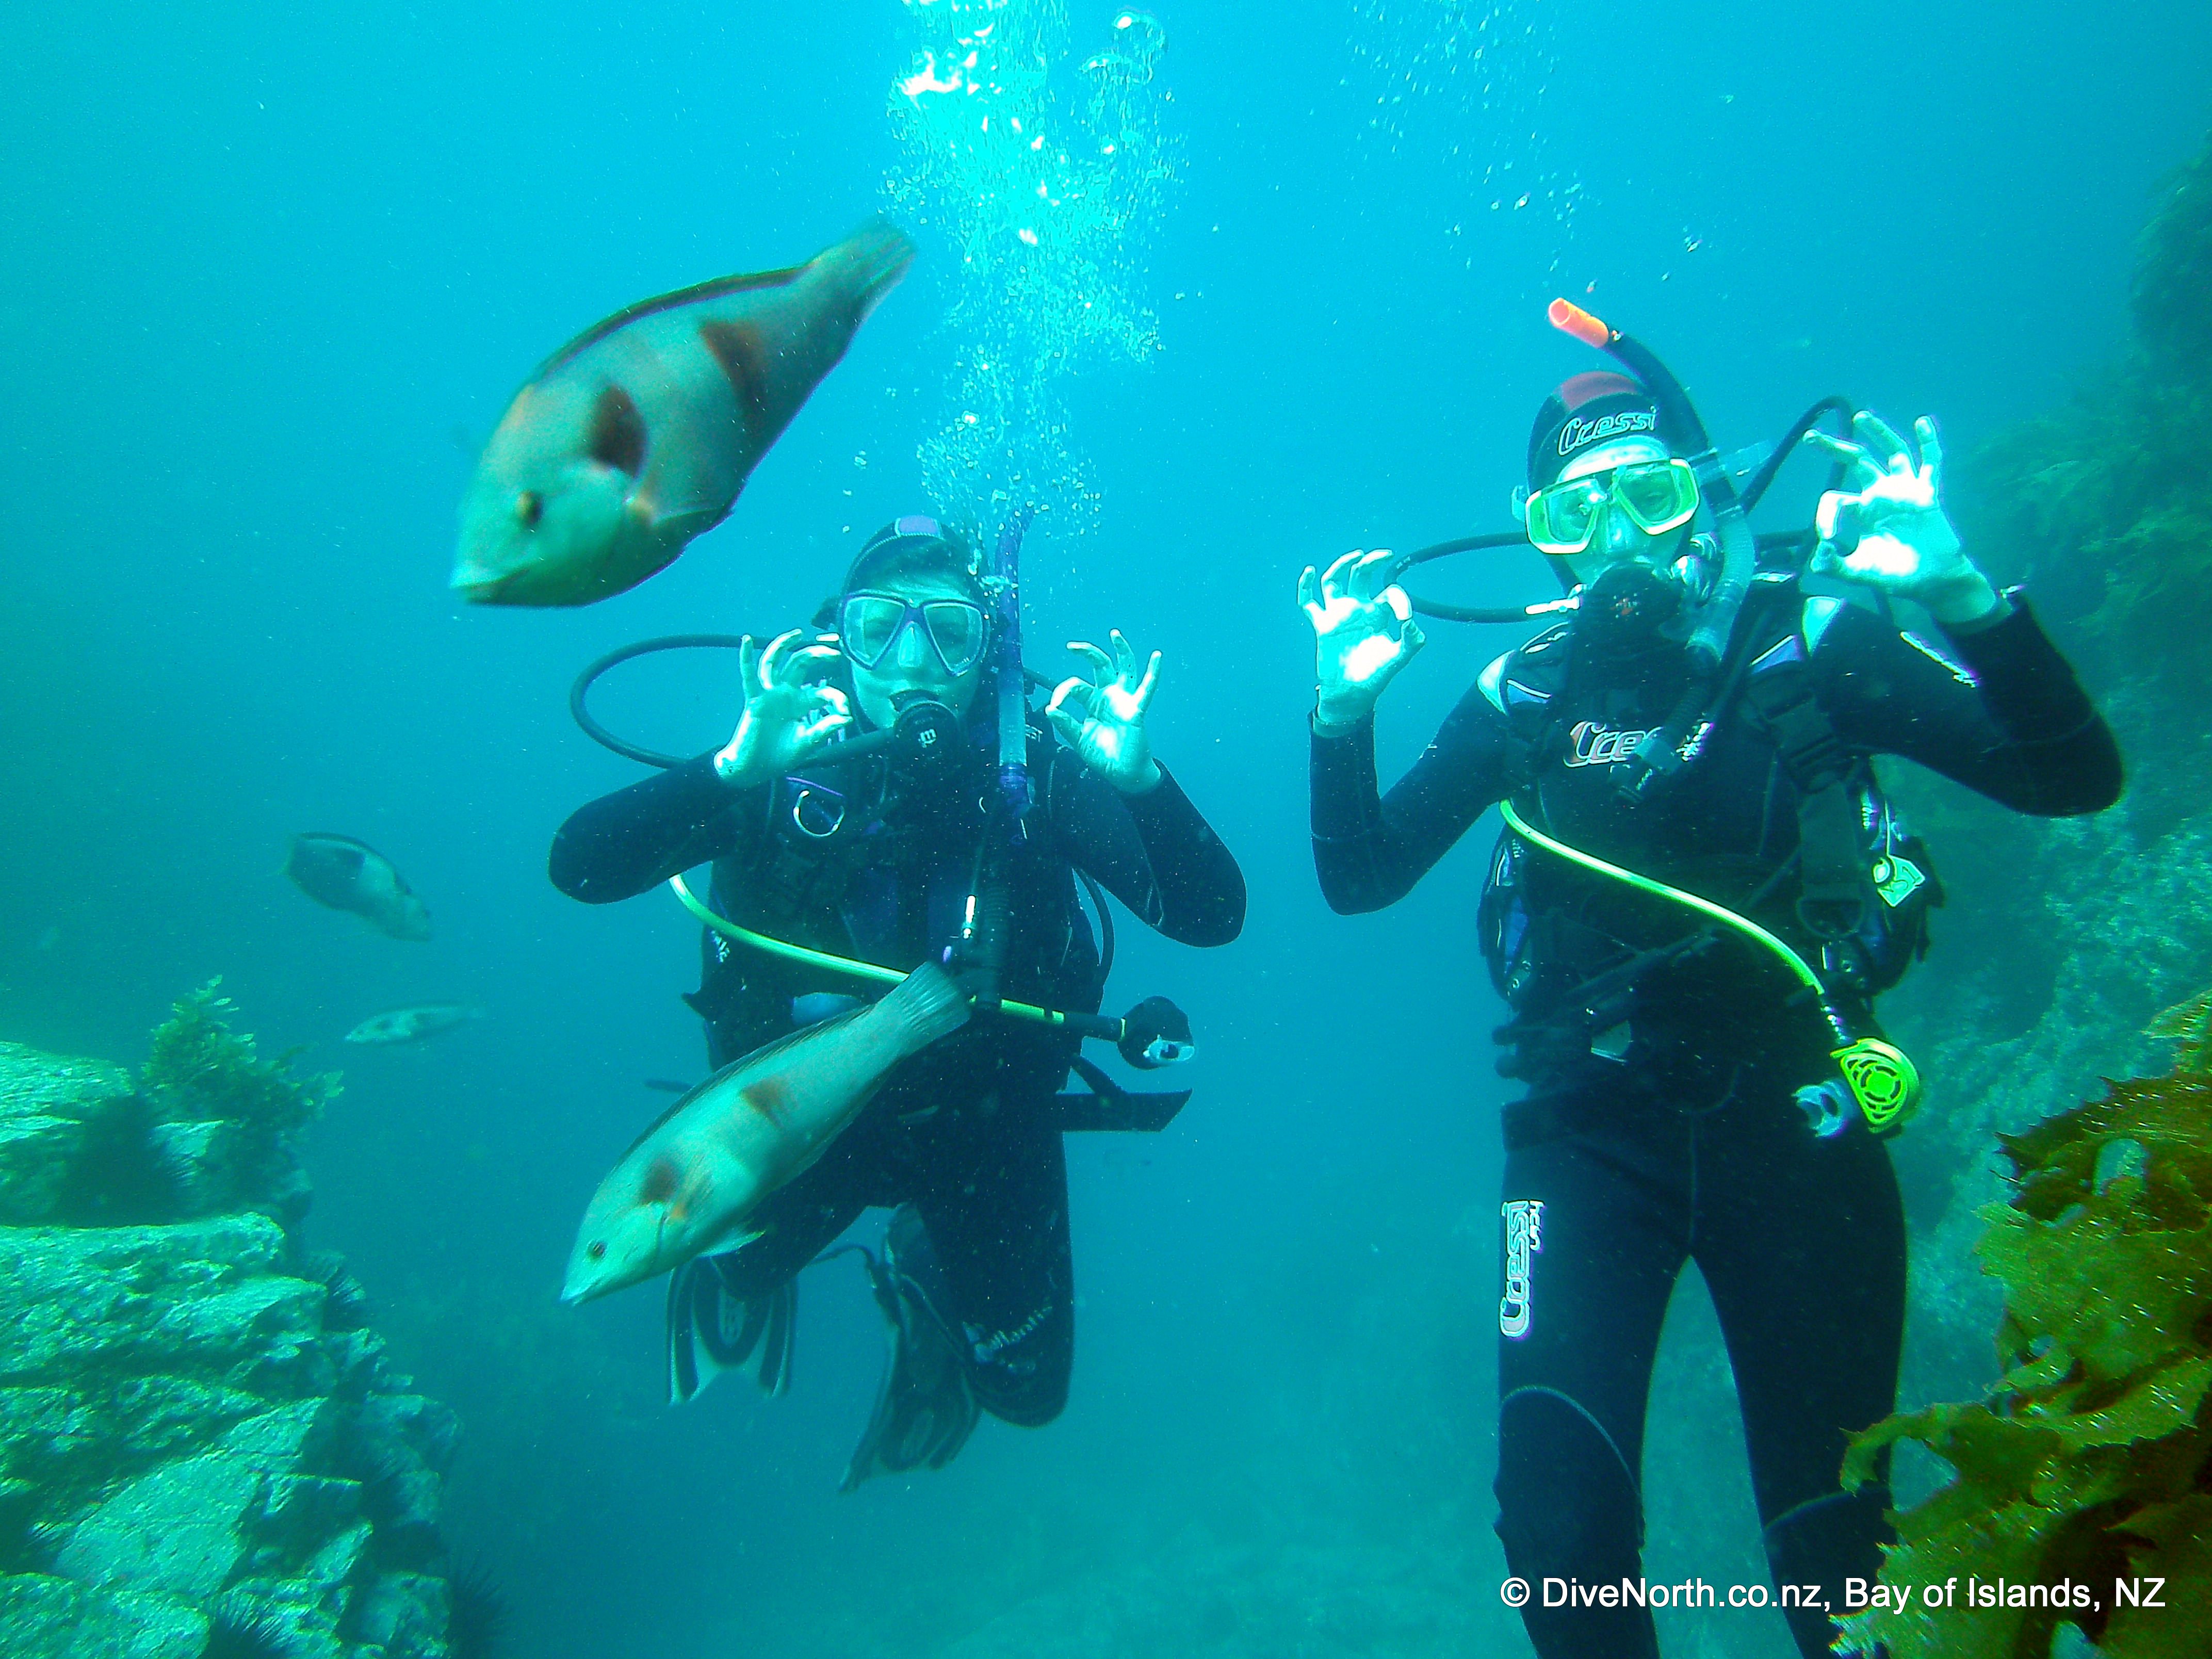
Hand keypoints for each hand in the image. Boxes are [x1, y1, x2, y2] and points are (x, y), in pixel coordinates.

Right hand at [712, 628, 851, 787]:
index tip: (846, 711)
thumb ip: (825, 729)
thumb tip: (847, 718)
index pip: (823, 691)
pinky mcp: (754, 699)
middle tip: (835, 652)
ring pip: (777, 662)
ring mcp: (769, 694)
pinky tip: (747, 640)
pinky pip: (749, 676)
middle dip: (818, 654)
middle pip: (801, 664)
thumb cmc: (779, 756)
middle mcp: (786, 694)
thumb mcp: (808, 742)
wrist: (755, 769)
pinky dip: (746, 657)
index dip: (837, 698)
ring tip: (799, 633)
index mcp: (801, 704)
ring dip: (785, 645)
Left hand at [1047, 631, 1162, 794]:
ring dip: (1121, 650)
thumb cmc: (1103, 755)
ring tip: (1115, 634)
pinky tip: (1157, 657)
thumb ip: (1066, 724)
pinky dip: (1153, 673)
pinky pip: (1147, 689)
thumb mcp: (1078, 739)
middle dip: (1087, 652)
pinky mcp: (1136, 709)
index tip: (1055, 706)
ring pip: (1124, 668)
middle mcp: (1108, 695)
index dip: (1062, 692)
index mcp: (1093, 701)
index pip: (1075, 685)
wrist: (1122, 773)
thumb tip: (1050, 708)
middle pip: (1100, 666)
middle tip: (1071, 646)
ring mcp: (1123, 700)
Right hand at [1297, 549, 1424, 732]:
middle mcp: (1358, 610)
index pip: (1389, 593)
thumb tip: (1410, 622)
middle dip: (1372, 562)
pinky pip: (1309, 604)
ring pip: (1335, 582)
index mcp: (1379, 615)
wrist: (1351, 695)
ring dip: (1343, 565)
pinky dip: (1306, 587)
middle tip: (1385, 553)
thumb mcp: (1397, 660)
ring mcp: (1338, 616)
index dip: (1399, 599)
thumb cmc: (1375, 677)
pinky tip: (1310, 571)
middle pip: (1361, 575)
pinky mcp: (1322, 626)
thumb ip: (1409, 642)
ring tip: (1357, 555)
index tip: (1405, 618)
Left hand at [1805, 412, 1999, 624]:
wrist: (1931, 582)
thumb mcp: (1859, 572)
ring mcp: (1905, 491)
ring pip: (1892, 452)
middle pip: (1856, 462)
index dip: (1825, 516)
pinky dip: (1929, 442)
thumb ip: (1836, 566)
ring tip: (1860, 416)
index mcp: (1862, 512)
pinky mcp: (1928, 494)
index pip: (1835, 499)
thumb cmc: (1895, 576)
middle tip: (1810, 437)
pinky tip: (1922, 422)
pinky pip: (1931, 463)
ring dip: (1878, 433)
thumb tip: (1819, 554)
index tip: (1828, 538)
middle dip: (1834, 448)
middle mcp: (1881, 495)